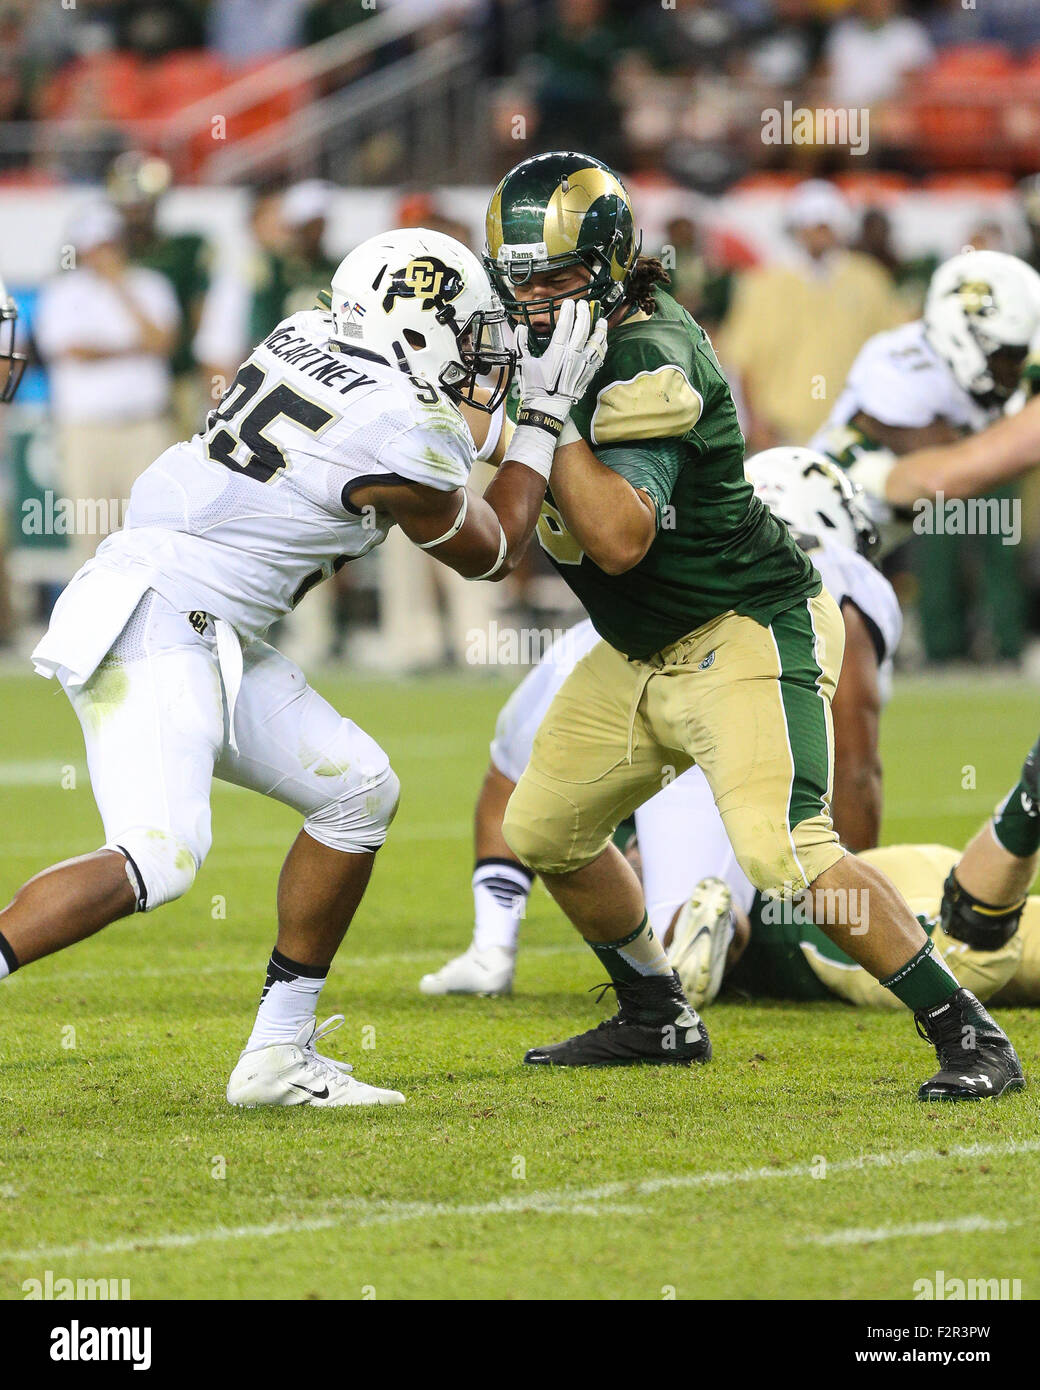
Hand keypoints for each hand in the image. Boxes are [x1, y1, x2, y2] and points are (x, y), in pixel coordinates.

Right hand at [515, 298, 607, 428]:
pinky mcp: (588, 374)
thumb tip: (521, 328)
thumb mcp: (523, 364)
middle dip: (584, 314)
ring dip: (599, 328)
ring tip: (601, 319)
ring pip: (595, 342)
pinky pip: (599, 357)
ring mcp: (583, 365)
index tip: (569, 303)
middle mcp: (572, 355)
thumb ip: (521, 344)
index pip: (565, 325)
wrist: (547, 408)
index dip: (568, 311)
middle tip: (583, 305)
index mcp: (556, 351)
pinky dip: (602, 346)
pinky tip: (603, 339)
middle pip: (582, 329)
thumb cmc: (535, 387)